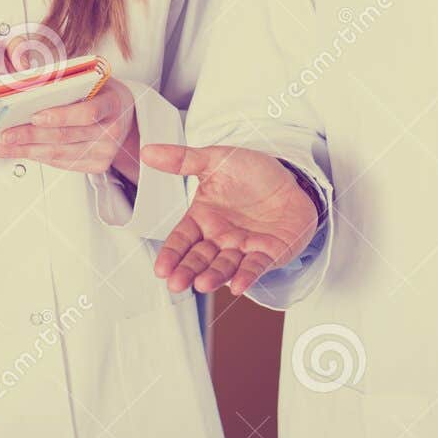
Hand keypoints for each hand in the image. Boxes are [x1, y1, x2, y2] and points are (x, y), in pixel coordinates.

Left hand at [0, 78, 138, 176]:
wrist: (126, 114)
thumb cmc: (103, 93)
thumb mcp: (93, 77)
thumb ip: (68, 79)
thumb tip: (31, 80)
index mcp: (112, 104)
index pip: (87, 113)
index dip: (60, 116)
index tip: (35, 116)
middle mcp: (111, 131)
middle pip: (66, 136)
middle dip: (31, 136)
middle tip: (7, 134)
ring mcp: (105, 151)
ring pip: (60, 153)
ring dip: (28, 151)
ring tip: (5, 146)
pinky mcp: (98, 165)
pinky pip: (64, 164)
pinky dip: (40, 158)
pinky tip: (22, 152)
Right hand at [141, 144, 319, 295]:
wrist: (289, 175)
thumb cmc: (250, 172)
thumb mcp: (215, 160)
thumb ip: (182, 160)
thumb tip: (147, 152)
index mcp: (203, 218)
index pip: (182, 239)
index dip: (171, 254)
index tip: (160, 269)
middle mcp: (220, 237)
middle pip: (200, 258)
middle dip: (188, 271)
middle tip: (175, 283)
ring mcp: (244, 247)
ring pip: (225, 265)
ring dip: (214, 276)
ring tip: (203, 284)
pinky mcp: (270, 253)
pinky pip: (256, 266)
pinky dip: (247, 276)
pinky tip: (237, 285)